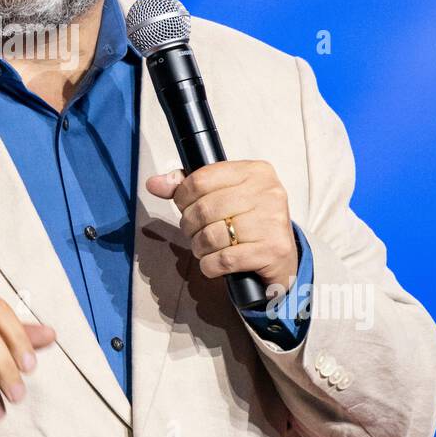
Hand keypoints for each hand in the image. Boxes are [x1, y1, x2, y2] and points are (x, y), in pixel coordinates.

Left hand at [146, 160, 298, 298]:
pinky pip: (224, 259)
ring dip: (199, 247)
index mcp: (255, 171)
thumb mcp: (224, 195)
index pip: (200, 179)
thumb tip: (154, 183)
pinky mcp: (272, 250)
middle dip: (189, 226)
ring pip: (212, 235)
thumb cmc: (248, 222)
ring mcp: (273, 221)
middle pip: (204, 209)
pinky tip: (214, 264)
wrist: (281, 258)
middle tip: (194, 232)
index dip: (182, 197)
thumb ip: (188, 186)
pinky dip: (210, 265)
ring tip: (205, 248)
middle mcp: (268, 192)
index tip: (184, 207)